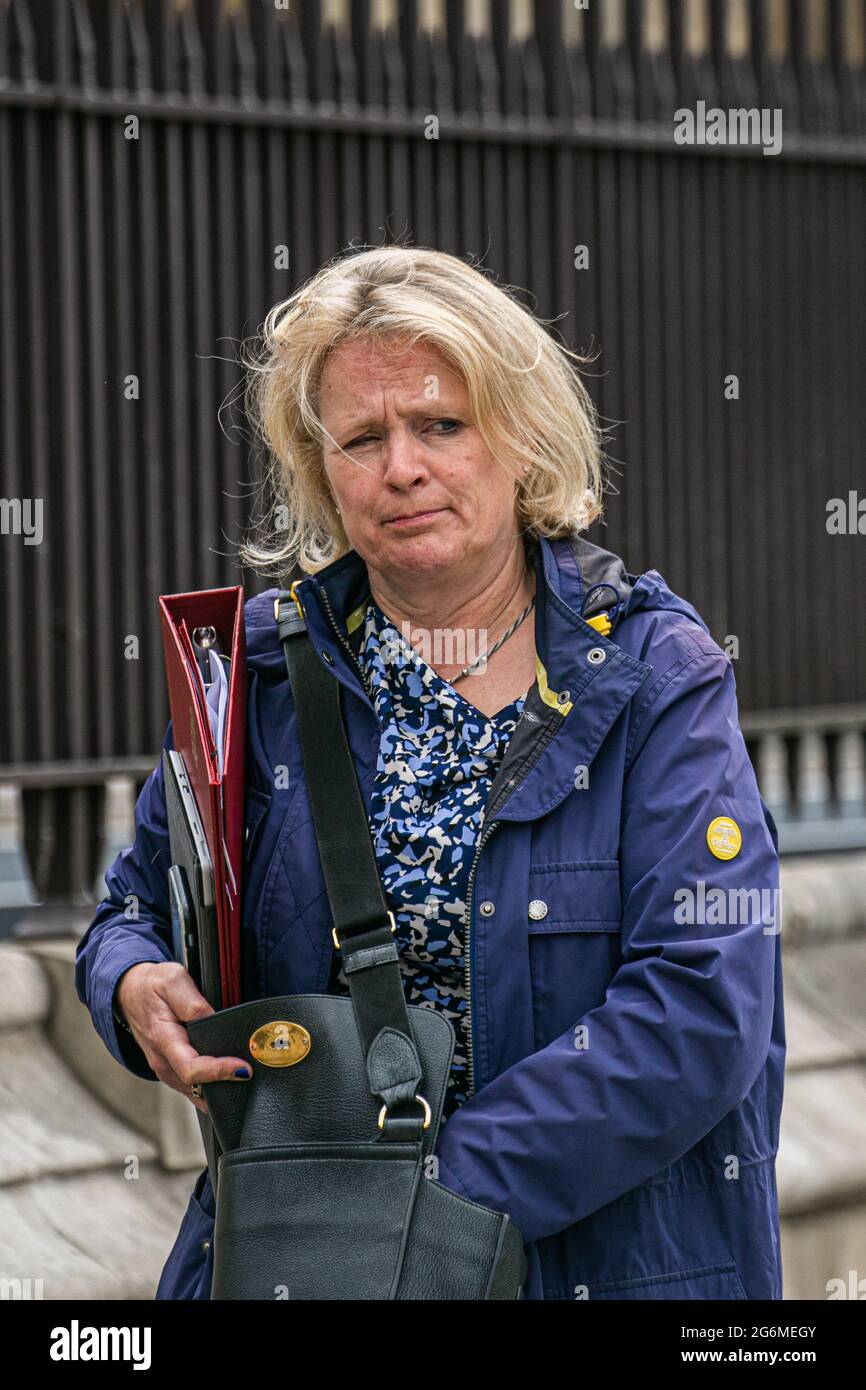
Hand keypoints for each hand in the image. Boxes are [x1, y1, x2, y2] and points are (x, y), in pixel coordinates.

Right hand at [115, 962, 250, 1113]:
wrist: (129, 993)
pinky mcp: (171, 1071)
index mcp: (163, 1039)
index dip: (219, 1071)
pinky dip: (212, 1089)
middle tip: (255, 1075)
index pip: (191, 1068)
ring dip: (221, 1089)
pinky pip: (193, 1089)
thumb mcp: (172, 980)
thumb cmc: (153, 985)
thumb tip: (212, 1019)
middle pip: (198, 1086)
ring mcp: (166, 1070)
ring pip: (196, 1093)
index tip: (244, 1068)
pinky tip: (230, 1082)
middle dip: (226, 1084)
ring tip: (248, 1080)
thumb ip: (192, 1001)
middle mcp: (163, 1062)